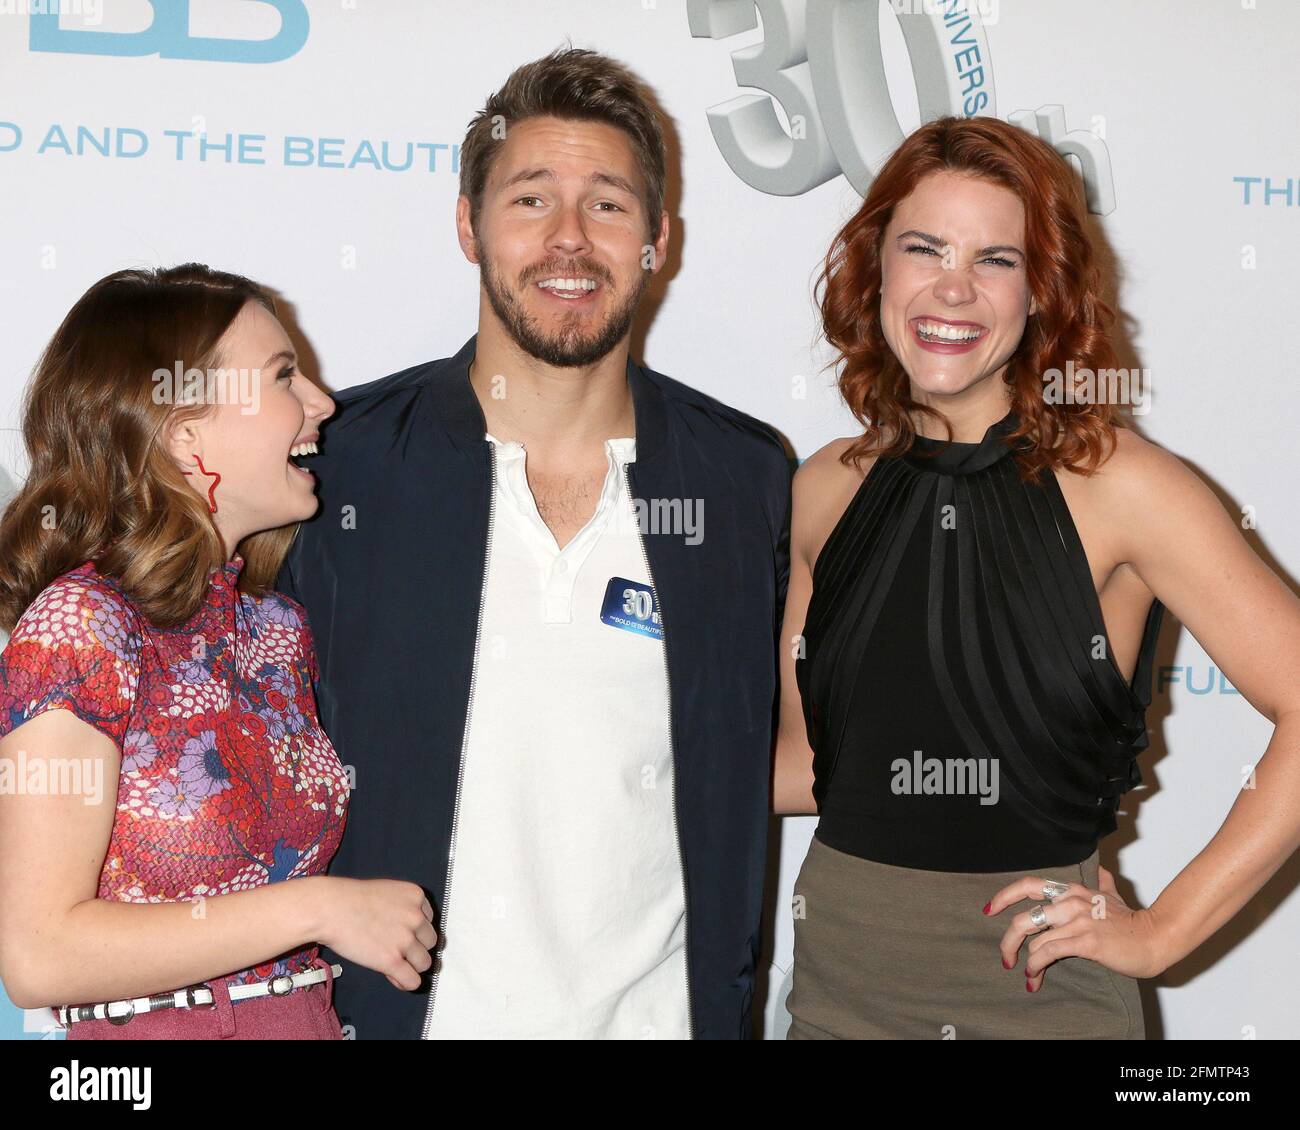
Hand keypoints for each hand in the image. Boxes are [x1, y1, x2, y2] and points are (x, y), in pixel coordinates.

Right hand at [316, 877, 437, 990]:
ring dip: (411, 966)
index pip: (429, 921)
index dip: (415, 931)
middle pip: (430, 942)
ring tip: (395, 963)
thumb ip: (404, 908)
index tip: (401, 934)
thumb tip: (410, 933)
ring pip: (424, 963)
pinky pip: (413, 981)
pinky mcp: (392, 960)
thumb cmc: (349, 899)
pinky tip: (396, 978)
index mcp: (416, 896)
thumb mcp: (387, 892)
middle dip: (415, 947)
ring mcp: (405, 939)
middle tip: (396, 949)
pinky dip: (406, 983)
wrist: (330, 908)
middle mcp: (416, 917)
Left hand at [985, 865, 1166, 990]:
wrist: (1155, 938)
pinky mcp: (1085, 941)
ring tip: (1026, 973)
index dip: (1005, 896)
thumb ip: (1102, 883)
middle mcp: (1071, 901)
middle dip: (1008, 940)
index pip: (1029, 885)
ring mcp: (1078, 920)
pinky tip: (1034, 976)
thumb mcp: (1113, 896)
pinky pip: (1048, 952)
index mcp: (1072, 890)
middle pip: (1024, 918)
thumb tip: (1101, 869)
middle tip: (1005, 957)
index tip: (989, 909)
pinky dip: (1036, 966)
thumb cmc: (1133, 921)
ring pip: (1035, 939)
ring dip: (1025, 961)